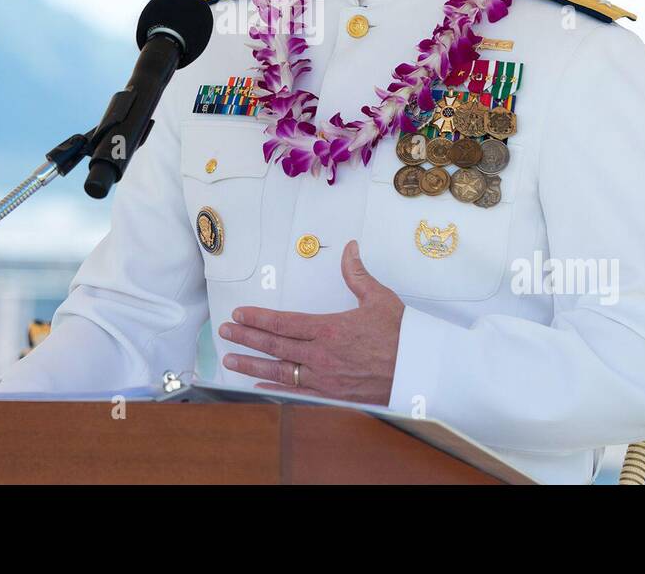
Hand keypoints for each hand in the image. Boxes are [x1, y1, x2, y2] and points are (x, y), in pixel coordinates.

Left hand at [219, 240, 404, 404]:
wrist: (419, 369)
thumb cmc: (401, 334)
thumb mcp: (378, 298)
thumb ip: (357, 274)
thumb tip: (350, 249)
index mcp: (328, 329)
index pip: (283, 322)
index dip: (258, 318)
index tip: (239, 313)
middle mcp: (320, 355)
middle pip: (274, 346)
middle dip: (246, 338)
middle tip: (224, 332)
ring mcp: (324, 378)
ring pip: (279, 371)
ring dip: (252, 366)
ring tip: (230, 360)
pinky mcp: (331, 395)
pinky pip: (296, 392)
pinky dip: (275, 389)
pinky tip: (258, 387)